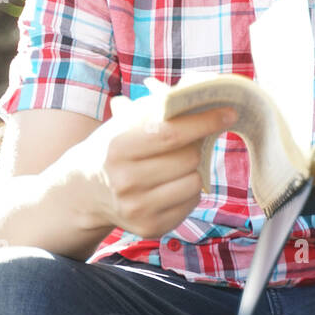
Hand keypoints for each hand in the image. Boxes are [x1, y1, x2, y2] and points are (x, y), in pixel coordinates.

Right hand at [73, 106, 237, 239]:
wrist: (85, 191)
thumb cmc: (115, 147)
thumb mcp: (126, 122)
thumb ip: (160, 104)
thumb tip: (201, 85)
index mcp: (118, 148)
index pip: (170, 133)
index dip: (203, 121)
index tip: (229, 112)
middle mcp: (125, 182)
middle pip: (188, 159)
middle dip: (196, 145)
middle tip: (192, 140)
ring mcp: (137, 209)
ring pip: (194, 182)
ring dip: (193, 169)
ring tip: (176, 164)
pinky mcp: (150, 228)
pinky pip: (191, 202)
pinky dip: (189, 189)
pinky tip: (172, 184)